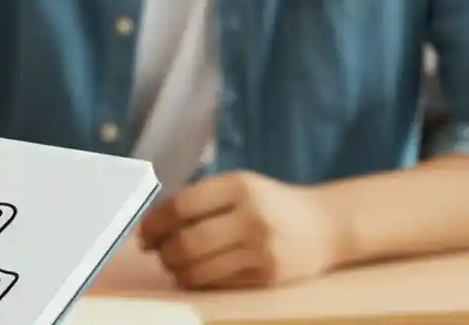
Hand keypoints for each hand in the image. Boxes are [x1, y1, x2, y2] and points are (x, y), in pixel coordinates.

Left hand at [137, 171, 345, 289]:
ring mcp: (262, 249)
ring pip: (200, 269)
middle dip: (163, 251)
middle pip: (187, 242)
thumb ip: (197, 200)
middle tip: (155, 252)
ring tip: (172, 264)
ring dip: (176, 270)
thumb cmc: (267, 203)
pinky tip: (194, 273)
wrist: (325, 225)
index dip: (154, 223)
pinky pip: (218, 282)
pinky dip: (197, 280)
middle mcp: (252, 216)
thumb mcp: (238, 187)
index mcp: (239, 186)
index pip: (181, 206)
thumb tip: (149, 226)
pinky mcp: (268, 276)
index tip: (143, 233)